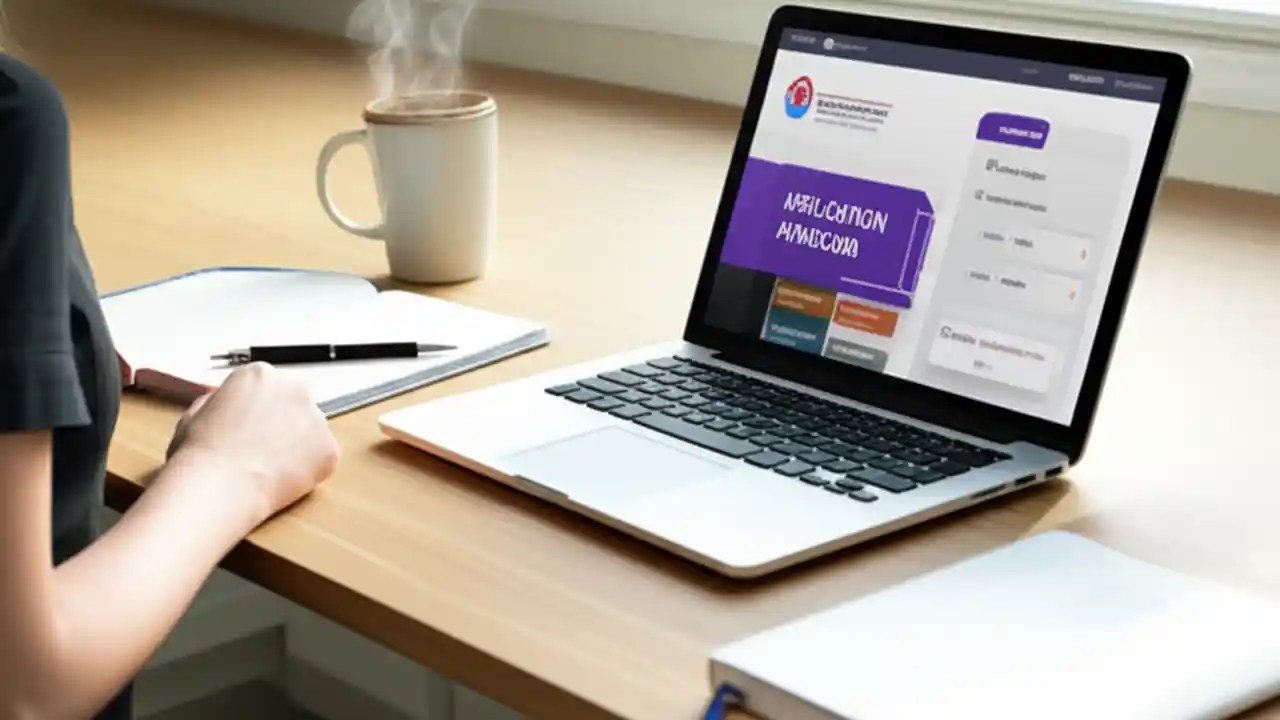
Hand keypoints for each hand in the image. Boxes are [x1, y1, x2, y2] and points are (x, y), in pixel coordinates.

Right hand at [166, 363, 339, 522]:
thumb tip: (229, 405)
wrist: (219, 485)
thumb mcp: (197, 412)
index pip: (270, 388)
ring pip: (311, 431)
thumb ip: (220, 402)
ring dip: (297, 446)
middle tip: (263, 451)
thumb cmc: (201, 454)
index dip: (260, 412)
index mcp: (260, 375)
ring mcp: (316, 418)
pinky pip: (322, 457)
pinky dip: (309, 470)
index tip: (252, 429)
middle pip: (295, 405)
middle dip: (283, 425)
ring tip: (269, 468)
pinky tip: (283, 479)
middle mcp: (294, 388)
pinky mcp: (329, 447)